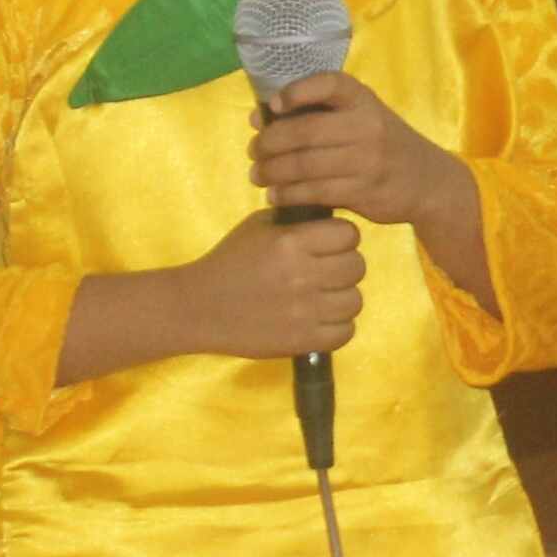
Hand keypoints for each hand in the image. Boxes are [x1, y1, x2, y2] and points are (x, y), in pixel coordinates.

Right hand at [180, 210, 365, 359]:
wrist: (198, 306)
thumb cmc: (230, 261)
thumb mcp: (259, 227)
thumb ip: (297, 220)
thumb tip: (333, 217)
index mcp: (290, 243)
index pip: (349, 234)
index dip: (342, 237)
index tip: (329, 244)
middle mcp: (301, 275)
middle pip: (357, 266)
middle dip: (344, 265)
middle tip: (326, 271)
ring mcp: (303, 311)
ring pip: (355, 300)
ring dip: (342, 297)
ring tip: (323, 296)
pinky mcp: (302, 340)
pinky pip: (345, 332)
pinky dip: (337, 326)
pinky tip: (320, 318)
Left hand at [251, 71, 456, 228]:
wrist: (429, 181)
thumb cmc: (384, 145)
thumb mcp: (362, 117)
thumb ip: (316, 114)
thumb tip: (259, 118)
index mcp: (363, 100)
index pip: (328, 84)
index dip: (296, 91)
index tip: (273, 106)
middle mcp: (367, 126)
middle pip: (304, 131)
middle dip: (269, 143)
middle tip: (253, 151)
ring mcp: (367, 160)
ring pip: (305, 165)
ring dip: (272, 172)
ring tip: (258, 175)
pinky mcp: (364, 191)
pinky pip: (315, 192)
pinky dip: (288, 194)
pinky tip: (276, 196)